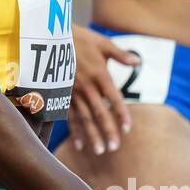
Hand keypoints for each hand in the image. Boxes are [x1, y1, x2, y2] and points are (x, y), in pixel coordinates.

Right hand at [67, 25, 138, 155]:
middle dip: (107, 131)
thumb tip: (138, 62)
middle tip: (114, 148)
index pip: (114, 98)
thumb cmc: (79, 39)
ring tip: (99, 151)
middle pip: (99, 112)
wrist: (51, 38)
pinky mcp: (63, 94)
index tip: (127, 129)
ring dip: (92, 135)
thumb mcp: (102, 43)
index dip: (121, 114)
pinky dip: (74, 131)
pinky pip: (70, 115)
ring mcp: (73, 92)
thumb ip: (120, 55)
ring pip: (84, 117)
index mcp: (100, 74)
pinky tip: (80, 145)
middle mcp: (87, 86)